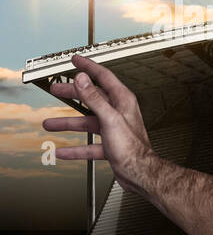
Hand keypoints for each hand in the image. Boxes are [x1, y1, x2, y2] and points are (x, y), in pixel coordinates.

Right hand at [43, 53, 156, 194]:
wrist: (141, 173)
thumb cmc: (133, 148)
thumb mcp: (109, 119)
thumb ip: (94, 98)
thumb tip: (82, 79)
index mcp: (122, 101)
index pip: (104, 77)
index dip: (89, 67)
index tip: (76, 60)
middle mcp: (119, 113)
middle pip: (92, 98)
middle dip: (72, 93)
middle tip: (56, 89)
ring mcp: (114, 129)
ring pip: (87, 123)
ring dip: (68, 123)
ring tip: (50, 124)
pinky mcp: (110, 145)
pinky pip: (88, 145)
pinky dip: (75, 148)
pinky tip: (63, 152)